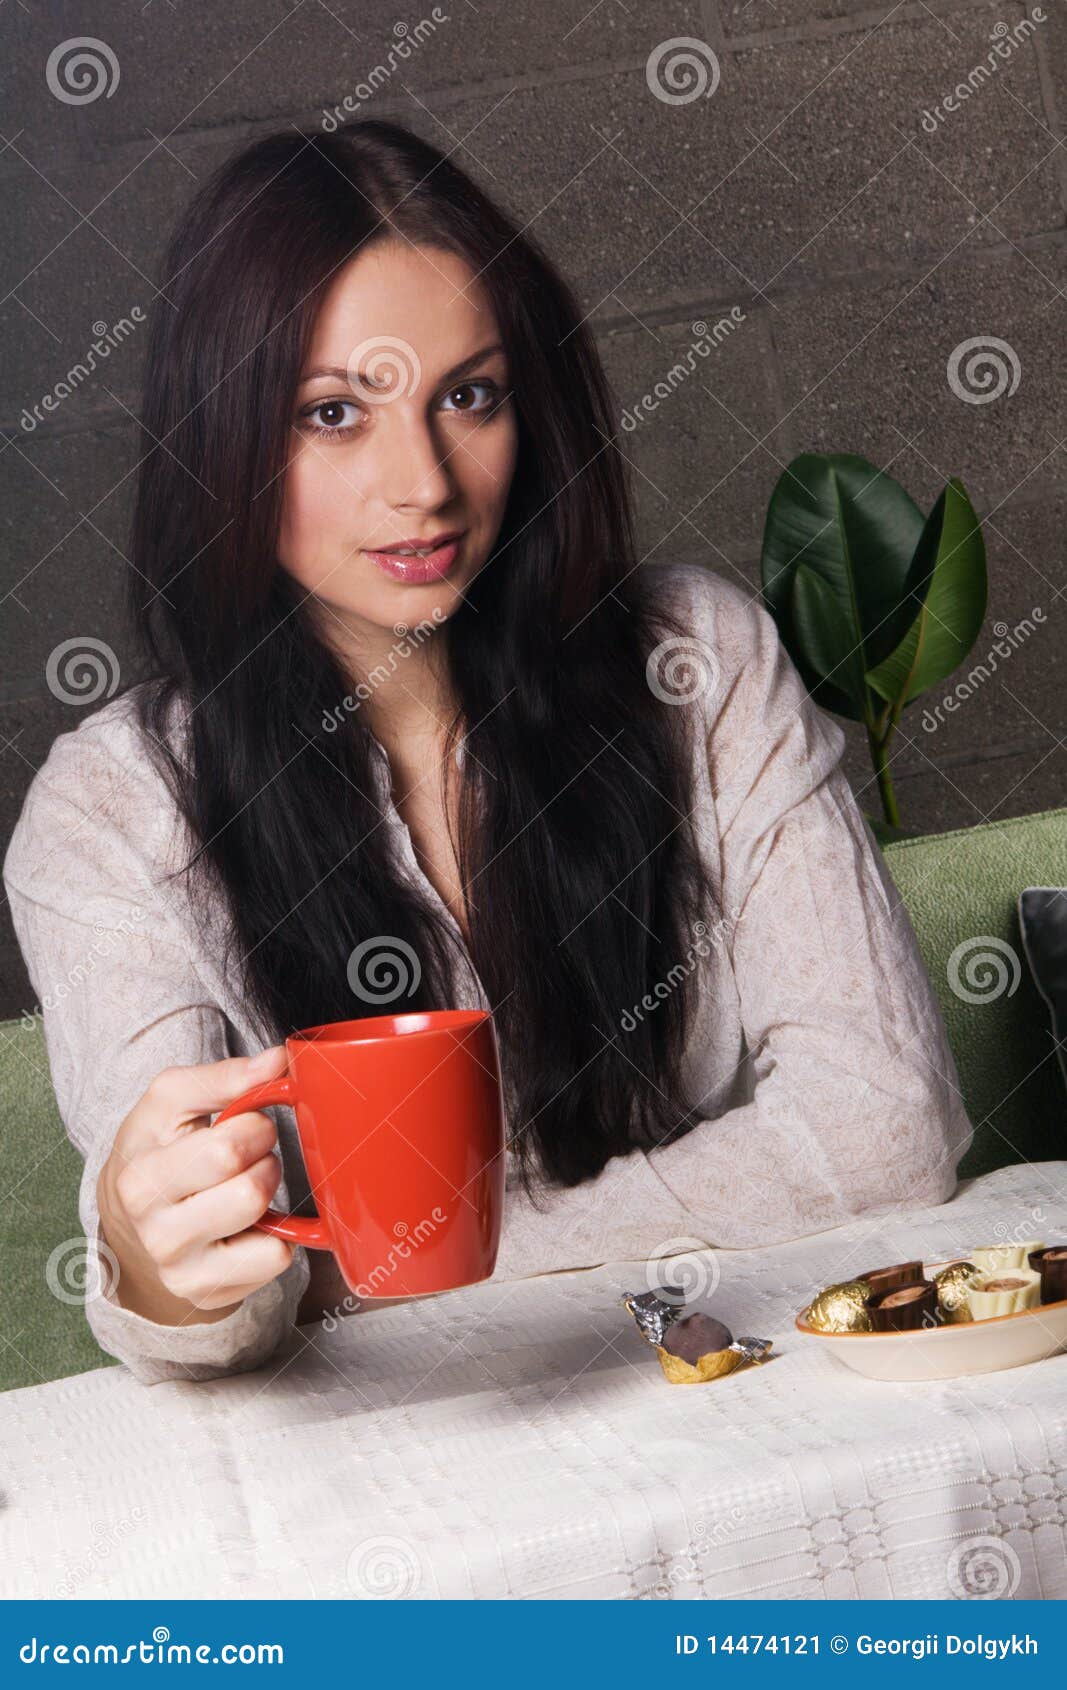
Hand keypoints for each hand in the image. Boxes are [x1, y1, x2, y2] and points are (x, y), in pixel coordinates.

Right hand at [96, 1045, 295, 1325]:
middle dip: (264, 1162)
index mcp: (141, 1180)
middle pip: (250, 1193)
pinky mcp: (210, 1294)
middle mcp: (158, 1234)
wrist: (130, 1221)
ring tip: (245, 1185)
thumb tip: (279, 1061)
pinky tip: (247, 1224)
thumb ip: (226, 1077)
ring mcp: (184, 1272)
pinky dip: (274, 1237)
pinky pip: (276, 1262)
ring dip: (269, 1199)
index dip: (252, 1127)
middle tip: (247, 1156)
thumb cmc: (157, 1150)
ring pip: (268, 1236)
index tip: (243, 1124)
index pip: (227, 1150)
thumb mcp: (172, 1101)